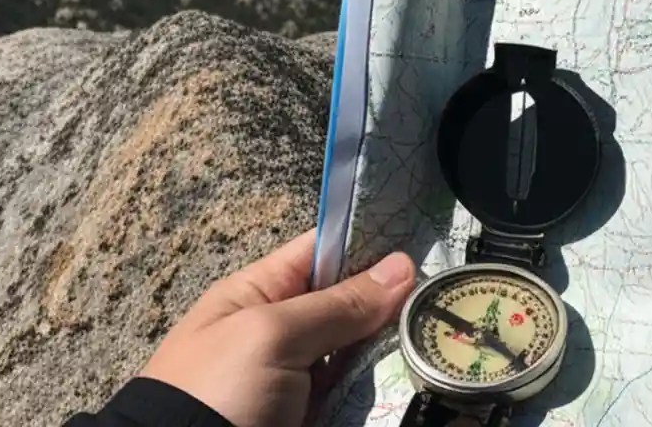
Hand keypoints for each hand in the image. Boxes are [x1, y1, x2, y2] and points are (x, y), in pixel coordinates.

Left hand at [139, 228, 415, 426]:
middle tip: (436, 300)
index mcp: (260, 294)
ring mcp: (303, 380)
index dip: (368, 243)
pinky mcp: (320, 414)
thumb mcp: (271, 335)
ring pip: (366, 354)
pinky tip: (417, 378)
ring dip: (394, 351)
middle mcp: (285, 334)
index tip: (420, 242)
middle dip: (391, 305)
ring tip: (434, 341)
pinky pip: (363, 396)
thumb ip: (337, 303)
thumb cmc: (215, 392)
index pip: (323, 250)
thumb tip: (401, 266)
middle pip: (353, 306)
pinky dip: (387, 392)